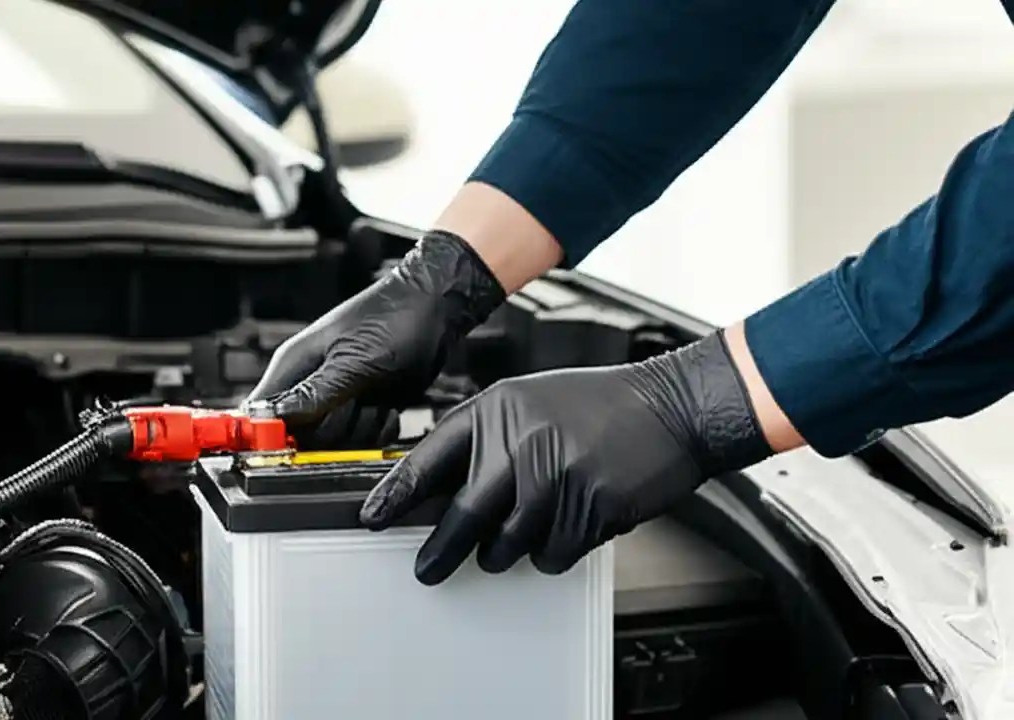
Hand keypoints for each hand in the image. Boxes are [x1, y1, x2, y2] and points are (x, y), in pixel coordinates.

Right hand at [243, 229, 505, 447]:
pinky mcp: (365, 407)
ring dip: (362, 430)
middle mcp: (312, 384)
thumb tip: (275, 418)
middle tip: (355, 406)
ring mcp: (339, 397)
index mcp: (295, 365)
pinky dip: (380, 431)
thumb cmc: (395, 318)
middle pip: (301, 436)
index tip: (296, 443)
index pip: (261, 412)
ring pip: (335, 443)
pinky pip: (363, 440)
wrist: (437, 307)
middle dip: (333, 431)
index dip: (272, 434)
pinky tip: (389, 408)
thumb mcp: (354, 360)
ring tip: (377, 401)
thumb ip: (315, 393)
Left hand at [358, 330, 773, 584]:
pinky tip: (572, 520)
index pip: (430, 459)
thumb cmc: (598, 405)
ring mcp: (556, 479)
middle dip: (441, 552)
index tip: (373, 517)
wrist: (670, 407)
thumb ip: (486, 439)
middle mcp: (520, 444)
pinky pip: (552, 554)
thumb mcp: (528, 403)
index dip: (396, 493)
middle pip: (462, 517)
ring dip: (509, 550)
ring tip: (531, 522)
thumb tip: (441, 490)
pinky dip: (554, 550)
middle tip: (427, 570)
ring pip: (508, 545)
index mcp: (496, 412)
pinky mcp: (589, 510)